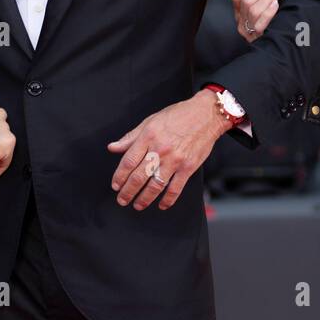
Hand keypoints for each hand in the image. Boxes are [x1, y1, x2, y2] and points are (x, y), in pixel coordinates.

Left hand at [107, 90, 229, 211]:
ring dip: (144, 199)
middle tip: (122, 199)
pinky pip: (175, 188)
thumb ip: (131, 137)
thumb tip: (113, 148)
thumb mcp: (151, 121)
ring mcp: (175, 160)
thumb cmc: (178, 115)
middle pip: (139, 176)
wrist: (206, 114)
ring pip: (155, 185)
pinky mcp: (188, 167)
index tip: (115, 185)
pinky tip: (161, 205)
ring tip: (137, 205)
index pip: (129, 161)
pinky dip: (168, 200)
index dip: (119, 176)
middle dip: (128, 191)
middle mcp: (160, 149)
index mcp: (148, 136)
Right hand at [224, 0, 285, 42]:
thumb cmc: (266, 25)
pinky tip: (276, 3)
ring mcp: (248, 31)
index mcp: (238, 12)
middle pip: (246, 1)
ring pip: (254, 10)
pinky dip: (268, 11)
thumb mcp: (252, 11)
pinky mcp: (258, 39)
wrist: (274, 49)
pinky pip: (261, 24)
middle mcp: (241, 22)